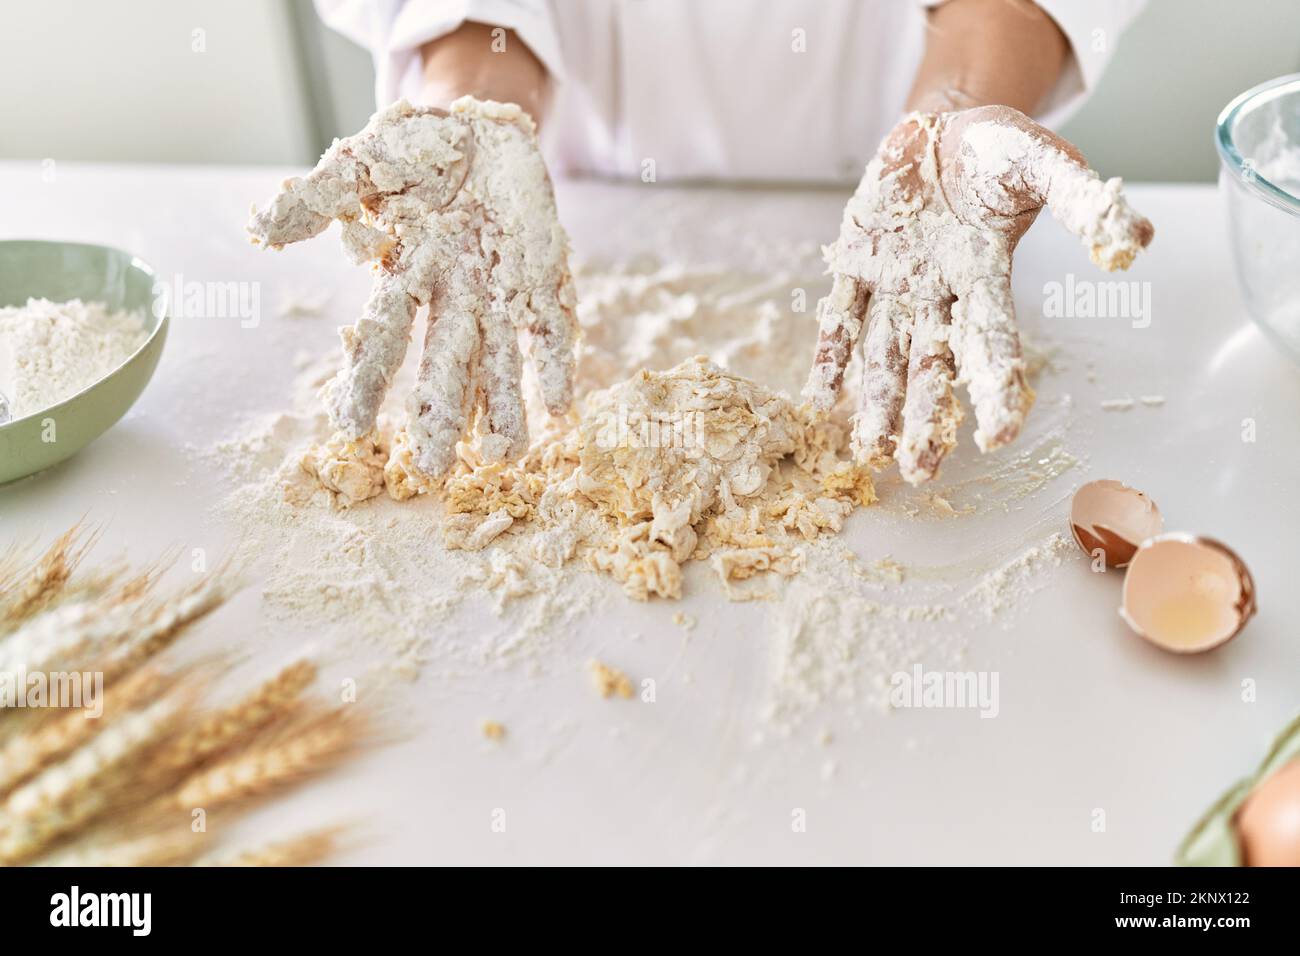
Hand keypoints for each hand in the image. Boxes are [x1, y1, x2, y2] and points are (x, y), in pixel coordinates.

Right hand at [247, 97, 576, 478]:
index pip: (380, 337)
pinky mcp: (543, 281)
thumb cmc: (416, 152)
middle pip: (443, 364)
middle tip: (433, 470)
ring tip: (505, 455)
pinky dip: (554, 366)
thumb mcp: (363, 164)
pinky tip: (559, 407)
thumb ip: (318, 195)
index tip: (353, 429)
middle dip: (438, 415)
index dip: (366, 381)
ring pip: (499, 360)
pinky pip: (549, 330)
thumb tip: (263, 227)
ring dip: (502, 406)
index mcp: (404, 275)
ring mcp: (500, 294)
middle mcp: (452, 297)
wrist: (482, 131)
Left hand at [804, 106, 1152, 484]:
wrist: (947, 126)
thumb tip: (1135, 246)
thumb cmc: (1004, 152)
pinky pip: (840, 315)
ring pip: (883, 351)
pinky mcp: (855, 261)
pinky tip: (822, 399)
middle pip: (930, 363)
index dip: (995, 387)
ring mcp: (894, 280)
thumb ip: (1086, 203)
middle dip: (925, 418)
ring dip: (876, 402)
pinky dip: (831, 355)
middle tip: (920, 472)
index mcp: (985, 273)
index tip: (999, 436)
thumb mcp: (1049, 164)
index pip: (993, 339)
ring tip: (867, 452)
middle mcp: (938, 290)